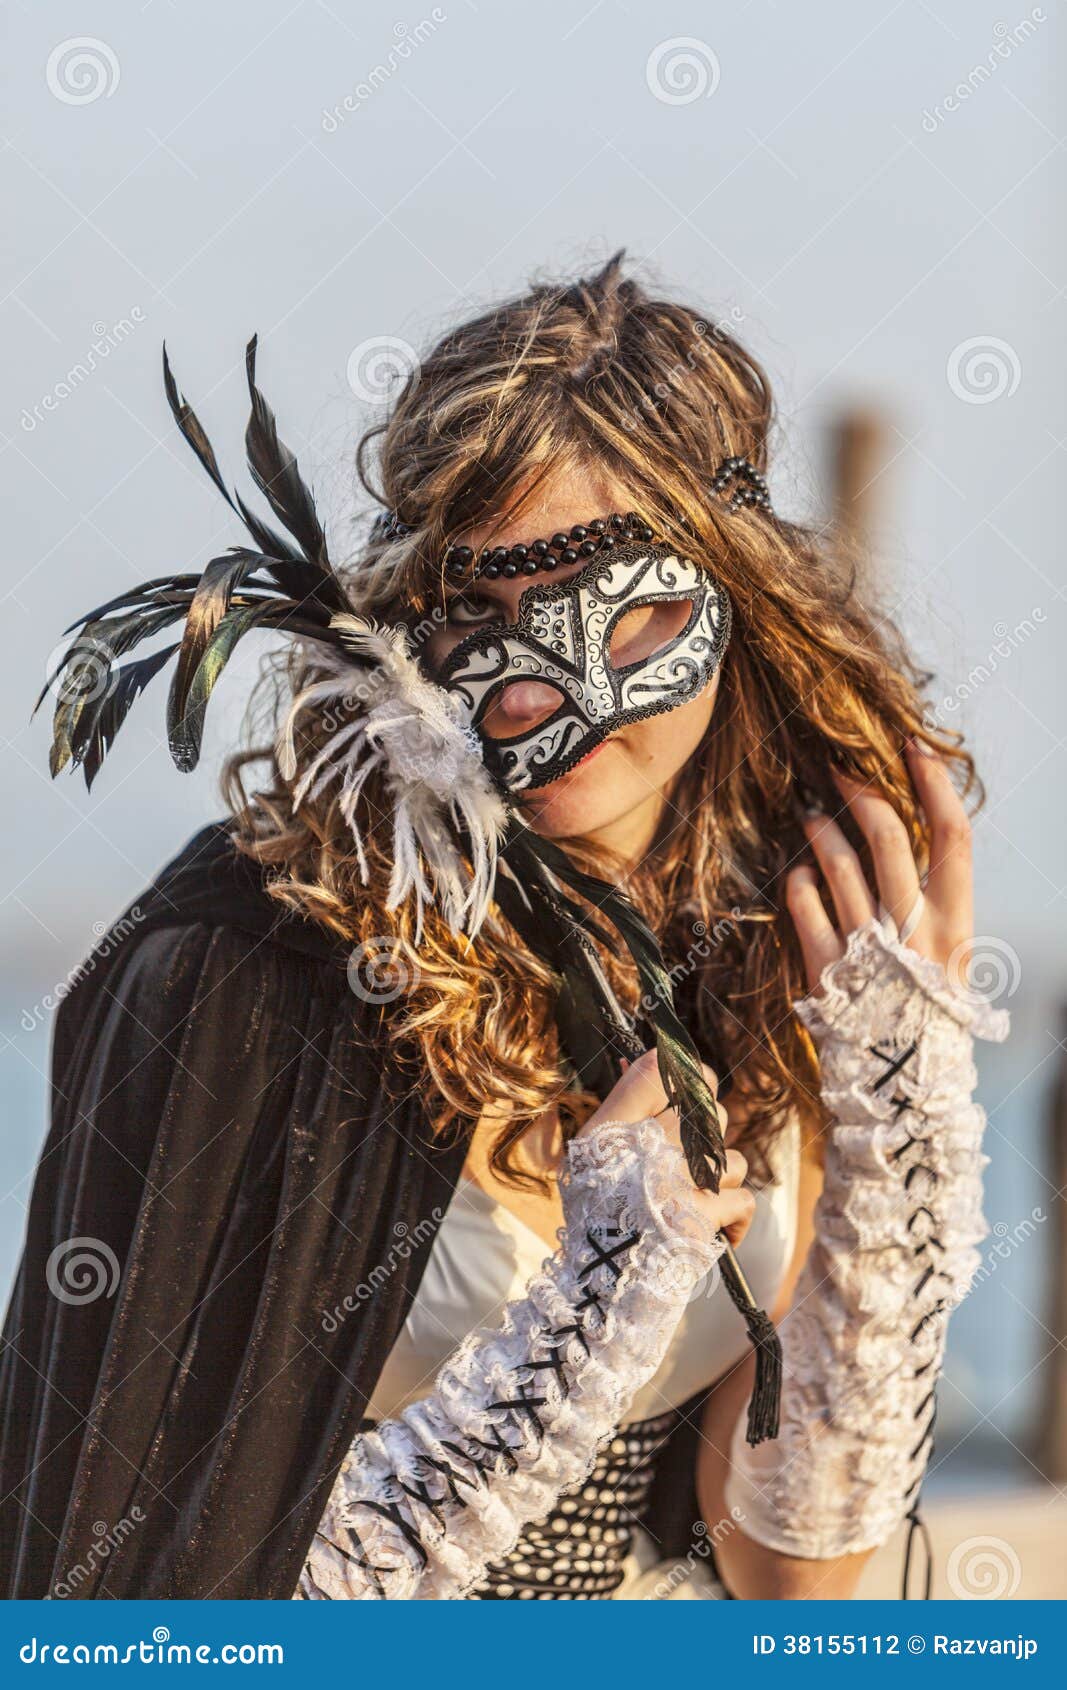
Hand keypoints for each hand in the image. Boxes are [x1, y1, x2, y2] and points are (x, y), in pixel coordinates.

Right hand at [579, 1047, 755, 1245]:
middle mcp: (646, 1146)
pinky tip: (719, 1230)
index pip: (660, 1070)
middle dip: (708, 1139)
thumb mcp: (589, 1159)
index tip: (695, 1092)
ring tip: (695, 1203)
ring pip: (730, 1158)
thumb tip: (652, 1067)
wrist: (602, 1283)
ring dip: (720, 1181)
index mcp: (612, 1128)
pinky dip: (736, 1219)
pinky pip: (743, 1199)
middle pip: (708, 1112)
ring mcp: (676, 1180)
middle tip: (691, 1165)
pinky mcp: (702, 1215)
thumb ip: (621, 1116)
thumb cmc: (595, 1218)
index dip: (689, 1077)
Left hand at [787, 740, 972, 992]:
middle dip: (859, 791)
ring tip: (808, 812)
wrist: (902, 1088)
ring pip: (839, 865)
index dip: (934, 785)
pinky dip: (798, 882)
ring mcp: (868, 950)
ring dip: (820, 829)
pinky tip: (797, 872)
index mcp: (956, 926)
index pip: (954, 836)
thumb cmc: (926, 1015)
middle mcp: (915, 933)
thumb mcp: (948, 960)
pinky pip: (804, 907)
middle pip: (889, 838)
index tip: (912, 747)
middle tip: (836, 766)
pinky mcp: (827, 971)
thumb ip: (933, 908)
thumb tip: (911, 844)